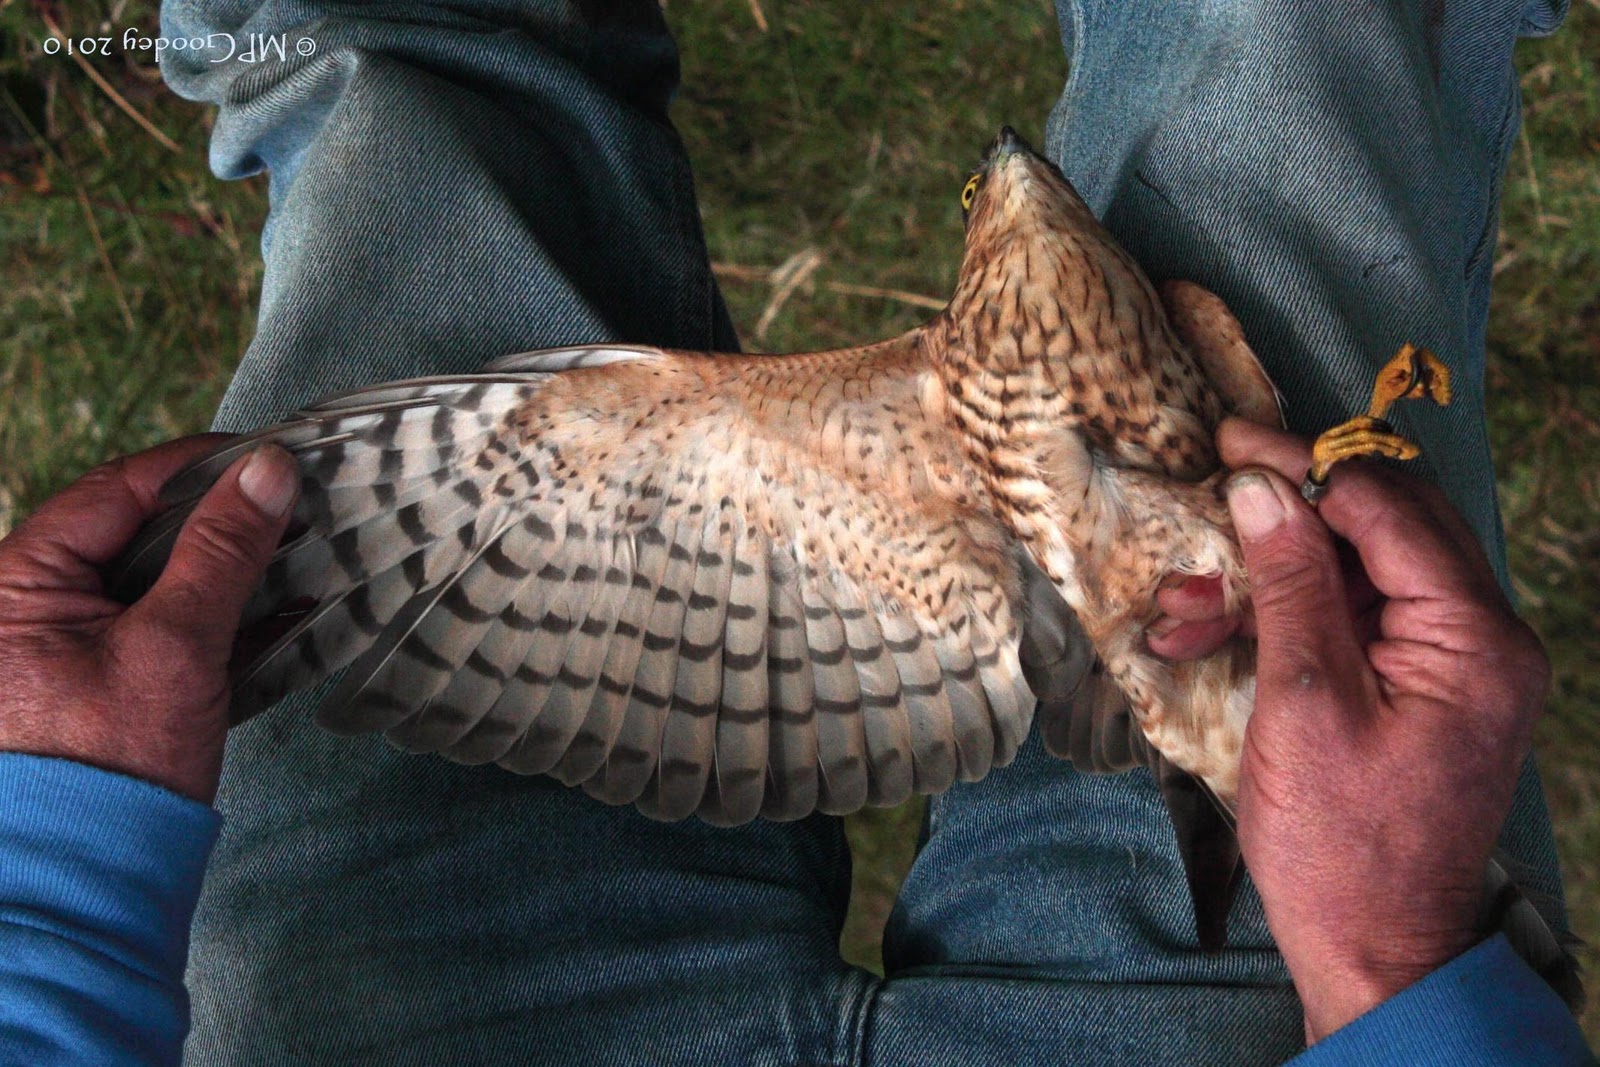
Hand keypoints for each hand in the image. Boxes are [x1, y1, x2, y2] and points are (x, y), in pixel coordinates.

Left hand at [0, 437, 297, 802]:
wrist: (87, 882)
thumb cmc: (112, 764)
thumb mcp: (174, 645)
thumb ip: (222, 552)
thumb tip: (266, 471)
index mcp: (19, 580)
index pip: (117, 488)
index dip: (200, 466)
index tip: (272, 456)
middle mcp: (31, 603)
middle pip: (138, 529)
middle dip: (222, 517)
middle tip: (296, 503)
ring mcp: (67, 645)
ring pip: (158, 577)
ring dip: (230, 566)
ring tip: (302, 551)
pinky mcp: (104, 684)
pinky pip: (165, 625)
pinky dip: (221, 614)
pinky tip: (283, 609)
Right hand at [1216, 417, 1548, 1041]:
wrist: (1374, 950)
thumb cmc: (1339, 842)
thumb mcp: (1303, 702)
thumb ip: (1291, 584)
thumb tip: (1265, 487)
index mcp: (1475, 637)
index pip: (1390, 507)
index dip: (1307, 466)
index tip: (1229, 446)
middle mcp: (1481, 639)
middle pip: (1381, 528)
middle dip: (1286, 515)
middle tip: (1210, 493)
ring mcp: (1451, 666)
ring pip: (1356, 575)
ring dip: (1268, 578)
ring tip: (1179, 606)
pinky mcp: (1416, 690)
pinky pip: (1350, 624)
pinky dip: (1281, 621)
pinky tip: (1203, 636)